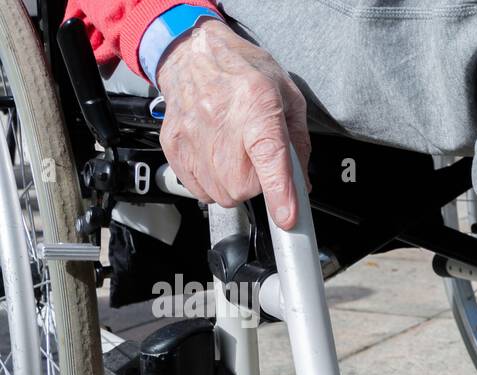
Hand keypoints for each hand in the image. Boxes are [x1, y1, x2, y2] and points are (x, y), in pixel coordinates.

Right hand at [155, 19, 310, 227]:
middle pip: (243, 187)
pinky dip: (212, 183)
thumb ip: (299, 144)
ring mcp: (192, 136)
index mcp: (257, 107)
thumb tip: (301, 185)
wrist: (192, 53)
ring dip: (234, 185)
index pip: (269, 158)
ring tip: (235, 154)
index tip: (286, 217)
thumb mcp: (288, 97)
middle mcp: (221, 122)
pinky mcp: (173, 146)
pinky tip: (216, 159)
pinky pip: (198, 190)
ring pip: (221, 194)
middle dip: (256, 184)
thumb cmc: (243, 72)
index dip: (279, 192)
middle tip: (255, 159)